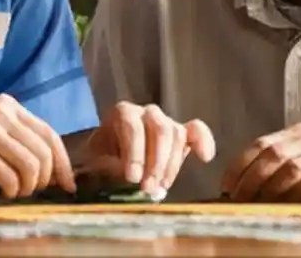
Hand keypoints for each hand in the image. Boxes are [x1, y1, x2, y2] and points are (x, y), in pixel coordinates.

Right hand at [0, 94, 74, 198]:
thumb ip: (20, 143)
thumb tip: (55, 173)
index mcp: (9, 105)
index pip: (49, 134)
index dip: (62, 162)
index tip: (67, 185)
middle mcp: (1, 112)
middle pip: (43, 152)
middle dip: (43, 179)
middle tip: (30, 192)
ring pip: (30, 166)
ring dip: (27, 187)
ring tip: (15, 192)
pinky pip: (10, 178)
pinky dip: (11, 190)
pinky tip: (2, 192)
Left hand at [82, 102, 215, 195]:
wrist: (107, 159)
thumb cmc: (99, 158)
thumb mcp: (94, 162)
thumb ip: (106, 166)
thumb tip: (128, 175)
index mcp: (122, 113)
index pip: (132, 126)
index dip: (134, 152)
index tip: (133, 178)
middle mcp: (146, 113)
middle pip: (159, 129)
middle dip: (156, 162)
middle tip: (149, 188)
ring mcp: (165, 122)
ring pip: (177, 134)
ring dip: (172, 164)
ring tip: (162, 187)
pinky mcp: (180, 135)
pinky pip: (196, 131)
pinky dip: (203, 141)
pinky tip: (205, 157)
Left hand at [221, 123, 300, 201]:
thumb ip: (275, 171)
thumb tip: (235, 190)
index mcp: (300, 133)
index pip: (260, 144)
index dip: (239, 166)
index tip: (226, 187)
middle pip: (272, 155)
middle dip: (250, 180)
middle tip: (239, 201)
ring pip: (290, 168)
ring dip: (269, 191)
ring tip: (258, 207)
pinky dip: (293, 196)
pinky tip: (285, 207)